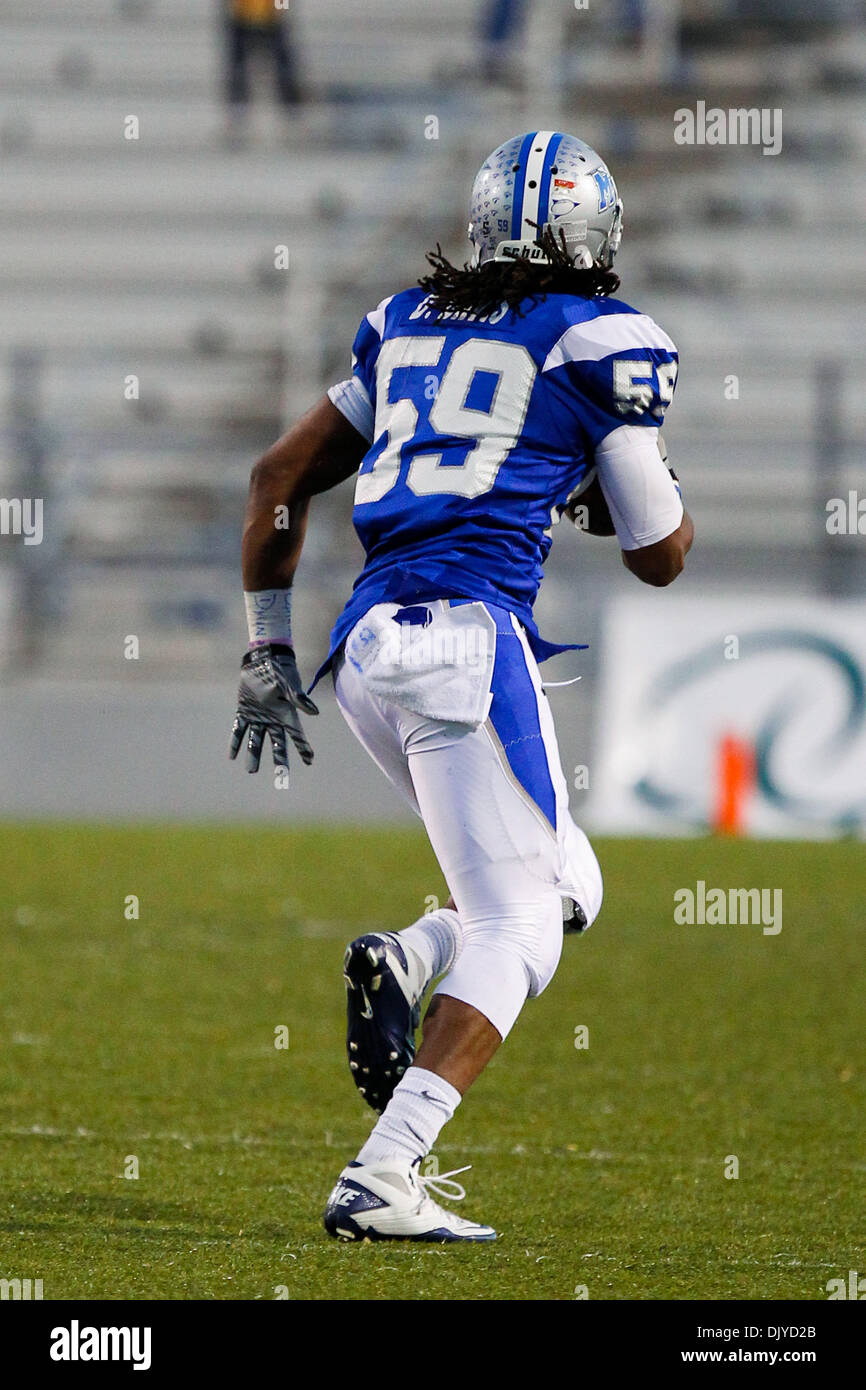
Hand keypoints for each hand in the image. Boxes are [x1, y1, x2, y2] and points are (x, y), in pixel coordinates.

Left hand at [229, 643, 317, 774]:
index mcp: (286, 714)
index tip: (309, 761)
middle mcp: (273, 719)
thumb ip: (299, 699)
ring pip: (256, 740)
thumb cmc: (280, 670)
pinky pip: (239, 729)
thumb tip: (314, 713)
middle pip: (278, 744)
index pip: (296, 735)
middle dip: (280, 760)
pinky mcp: (244, 711)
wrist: (264, 659)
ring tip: (251, 771)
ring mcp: (258, 717)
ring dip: (254, 755)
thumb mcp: (289, 684)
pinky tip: (232, 755)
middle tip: (281, 777)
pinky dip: (236, 741)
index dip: (303, 748)